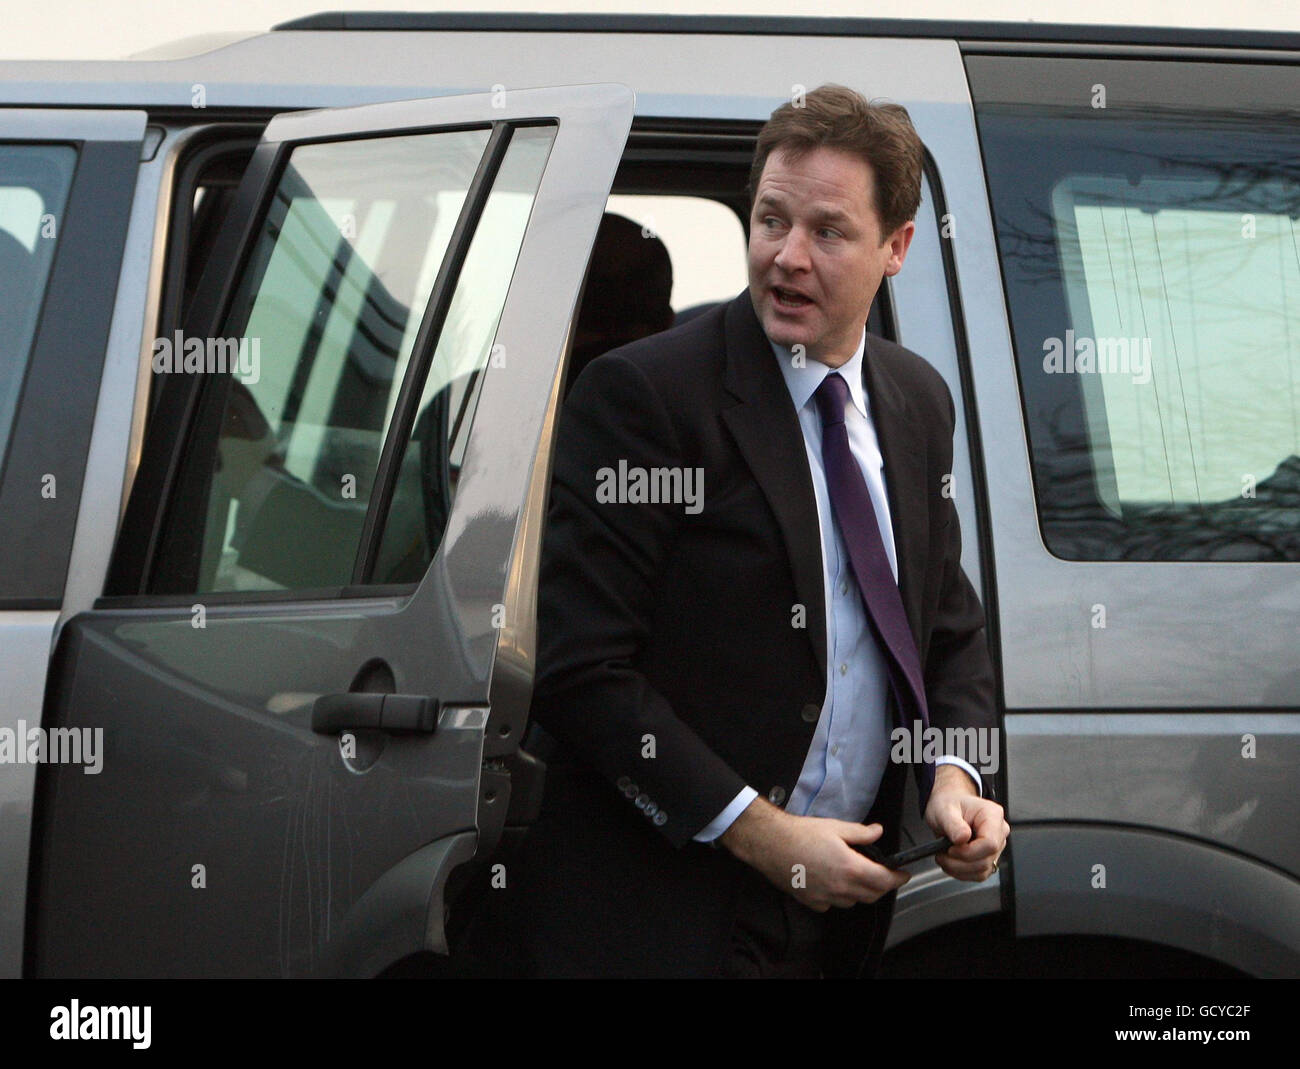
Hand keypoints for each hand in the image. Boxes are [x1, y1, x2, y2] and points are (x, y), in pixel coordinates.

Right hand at [718, 797, 909, 911]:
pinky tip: (833, 881)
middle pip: (872, 895)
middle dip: (882, 886)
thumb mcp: (835, 827)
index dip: (897, 878)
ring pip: (854, 901)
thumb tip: (877, 832)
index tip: (902, 874)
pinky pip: (834, 904)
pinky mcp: (812, 902)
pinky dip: (839, 896)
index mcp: (850, 867)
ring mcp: (826, 898)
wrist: (770, 844)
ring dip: (861, 891)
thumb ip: (861, 833)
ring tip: (855, 874)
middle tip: (882, 873)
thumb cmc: (799, 834)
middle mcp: (840, 887)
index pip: (884, 880)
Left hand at [923, 764, 1008, 880]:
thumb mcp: (944, 810)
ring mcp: (995, 847)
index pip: (990, 843)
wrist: (948, 808)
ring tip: (944, 858)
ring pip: (983, 870)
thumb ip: (953, 824)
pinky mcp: (988, 858)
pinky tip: (951, 863)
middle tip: (941, 855)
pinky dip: (962, 873)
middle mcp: (998, 832)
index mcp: (992, 815)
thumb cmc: (949, 804)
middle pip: (986, 860)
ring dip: (959, 869)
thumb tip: (962, 838)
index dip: (969, 851)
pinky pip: (979, 874)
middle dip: (960, 862)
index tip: (950, 849)